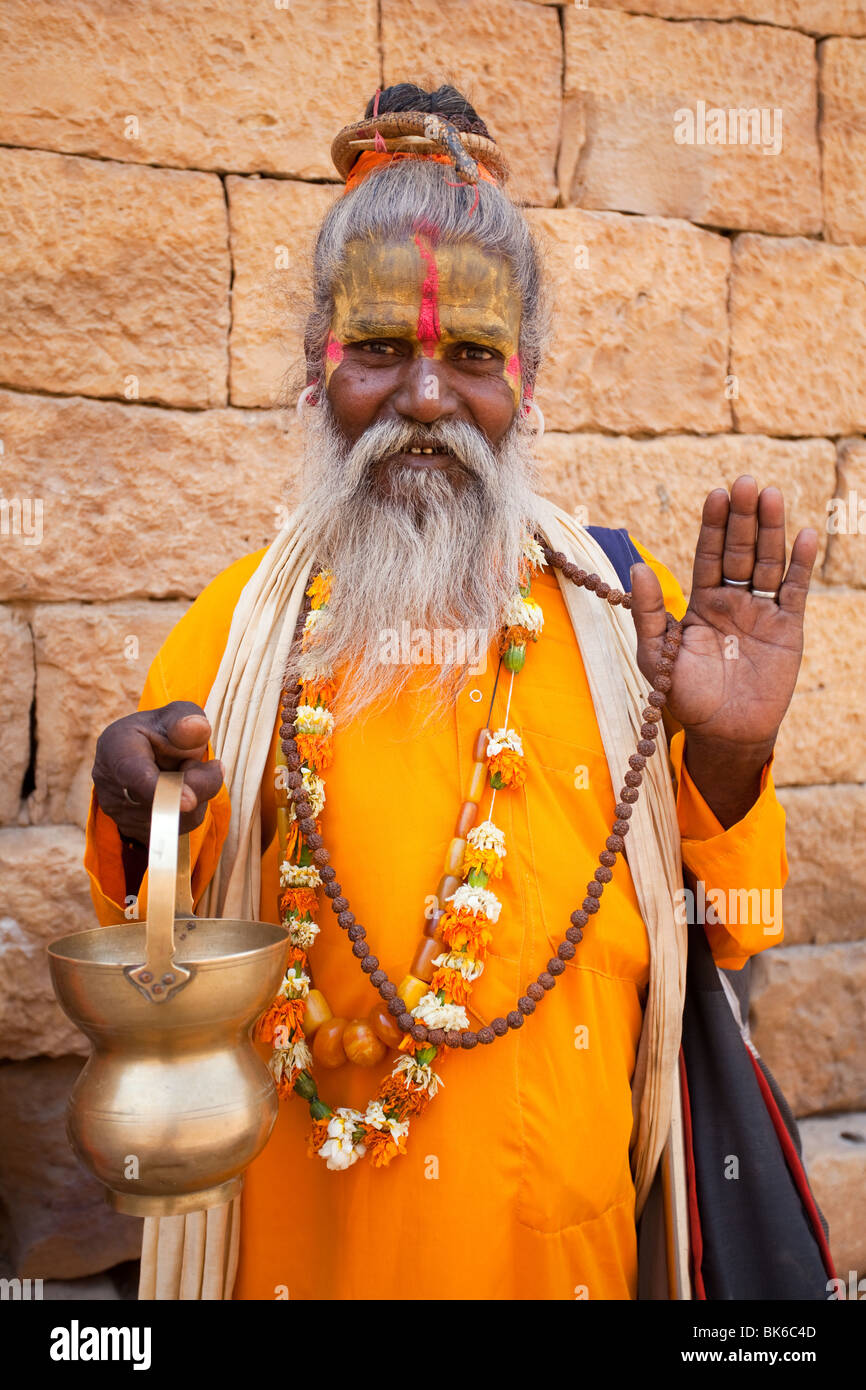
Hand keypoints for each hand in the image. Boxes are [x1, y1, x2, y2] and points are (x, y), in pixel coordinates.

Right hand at [92, 700, 224, 843]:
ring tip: (182, 772)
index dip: (160, 790)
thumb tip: (200, 728)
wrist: (147, 753)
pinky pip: (178, 828)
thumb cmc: (162, 730)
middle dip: (195, 782)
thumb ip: (186, 719)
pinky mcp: (136, 831)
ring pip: (178, 817)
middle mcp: (111, 786)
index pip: (135, 775)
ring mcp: (121, 813)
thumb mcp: (175, 715)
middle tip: (193, 760)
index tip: (189, 802)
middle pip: (166, 800)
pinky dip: (188, 809)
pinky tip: (180, 791)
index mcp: (117, 749)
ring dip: (195, 795)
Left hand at [631, 474, 816, 761]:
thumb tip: (636, 568)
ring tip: (772, 495)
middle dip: (743, 518)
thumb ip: (649, 613)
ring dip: (771, 530)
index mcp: (701, 602)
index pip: (709, 555)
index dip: (713, 525)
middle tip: (746, 482)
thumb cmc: (684, 696)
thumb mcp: (656, 656)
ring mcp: (762, 611)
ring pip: (767, 563)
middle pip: (739, 550)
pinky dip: (800, 564)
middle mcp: (733, 600)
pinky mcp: (788, 628)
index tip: (717, 494)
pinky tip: (805, 535)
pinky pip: (795, 590)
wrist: (723, 732)